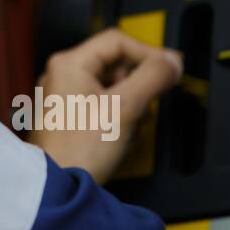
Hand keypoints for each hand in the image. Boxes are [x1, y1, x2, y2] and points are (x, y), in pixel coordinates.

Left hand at [27, 28, 182, 184]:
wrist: (57, 188)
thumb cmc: (78, 149)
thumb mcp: (124, 108)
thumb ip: (152, 78)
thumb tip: (172, 62)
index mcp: (69, 64)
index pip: (117, 41)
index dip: (148, 52)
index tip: (170, 68)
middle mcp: (62, 75)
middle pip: (115, 65)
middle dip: (137, 87)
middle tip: (145, 106)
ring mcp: (64, 97)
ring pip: (112, 88)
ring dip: (129, 106)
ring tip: (127, 128)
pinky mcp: (69, 117)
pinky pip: (103, 106)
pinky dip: (118, 118)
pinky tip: (118, 139)